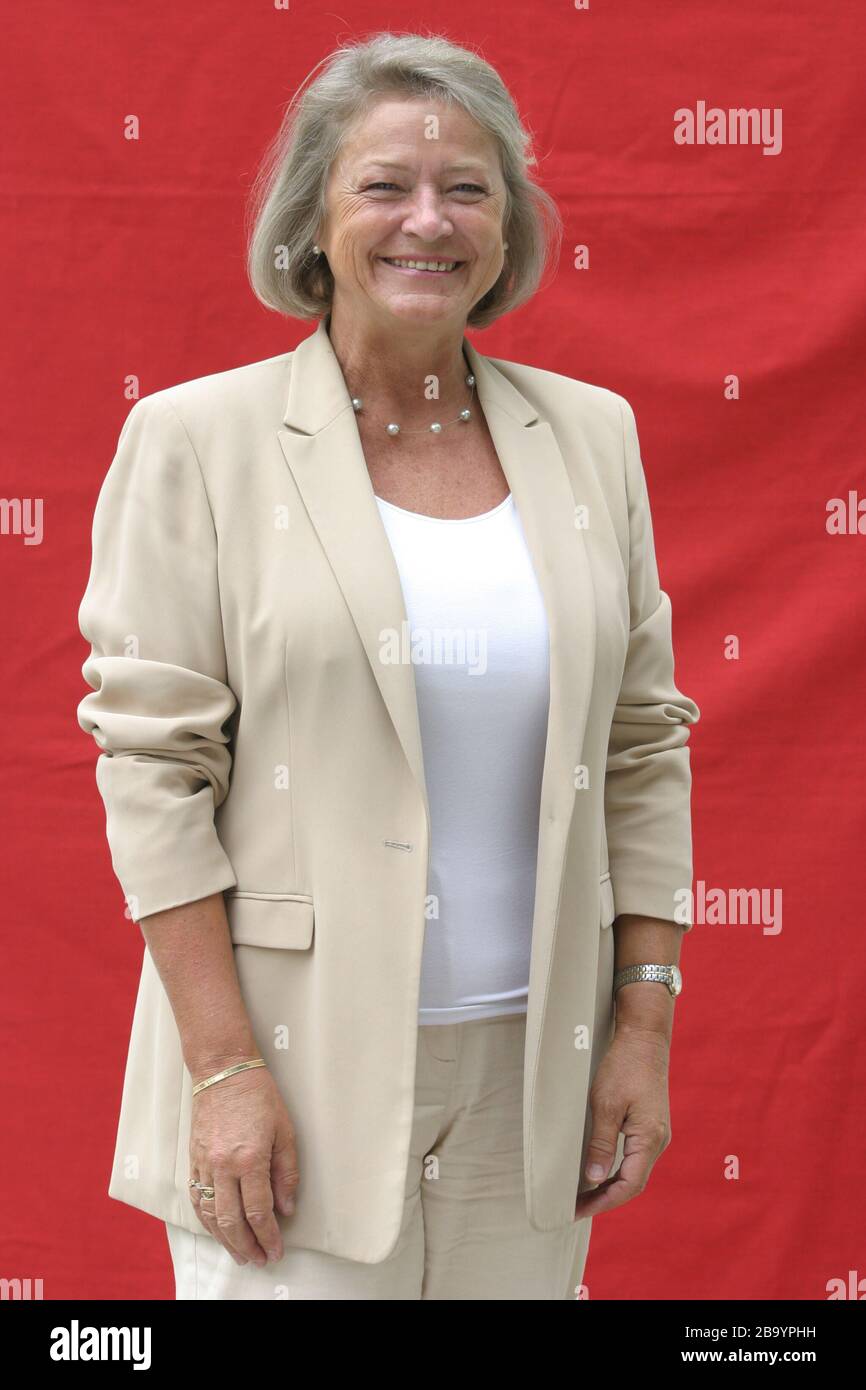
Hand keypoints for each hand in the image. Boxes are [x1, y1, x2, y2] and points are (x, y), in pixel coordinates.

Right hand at [188, 1064, 298, 1265]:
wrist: (222, 1070)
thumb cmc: (258, 1095)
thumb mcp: (284, 1130)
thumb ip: (286, 1172)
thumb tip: (286, 1208)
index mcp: (250, 1158)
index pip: (258, 1211)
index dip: (268, 1236)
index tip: (276, 1251)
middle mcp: (223, 1166)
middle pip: (232, 1221)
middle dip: (247, 1246)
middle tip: (260, 1260)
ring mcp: (204, 1164)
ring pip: (211, 1215)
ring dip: (225, 1240)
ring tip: (240, 1254)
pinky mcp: (194, 1159)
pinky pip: (196, 1199)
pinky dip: (206, 1220)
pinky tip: (216, 1230)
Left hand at [573, 1025, 670, 1219]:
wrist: (644, 1038)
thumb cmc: (624, 1065)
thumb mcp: (605, 1103)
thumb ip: (601, 1143)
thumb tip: (594, 1178)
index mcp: (649, 1138)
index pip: (629, 1185)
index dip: (602, 1201)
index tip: (577, 1210)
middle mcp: (658, 1141)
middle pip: (632, 1183)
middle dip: (604, 1198)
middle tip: (574, 1207)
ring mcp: (656, 1134)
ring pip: (634, 1172)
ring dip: (609, 1186)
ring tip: (582, 1195)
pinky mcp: (650, 1126)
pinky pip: (634, 1158)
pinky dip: (616, 1170)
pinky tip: (598, 1171)